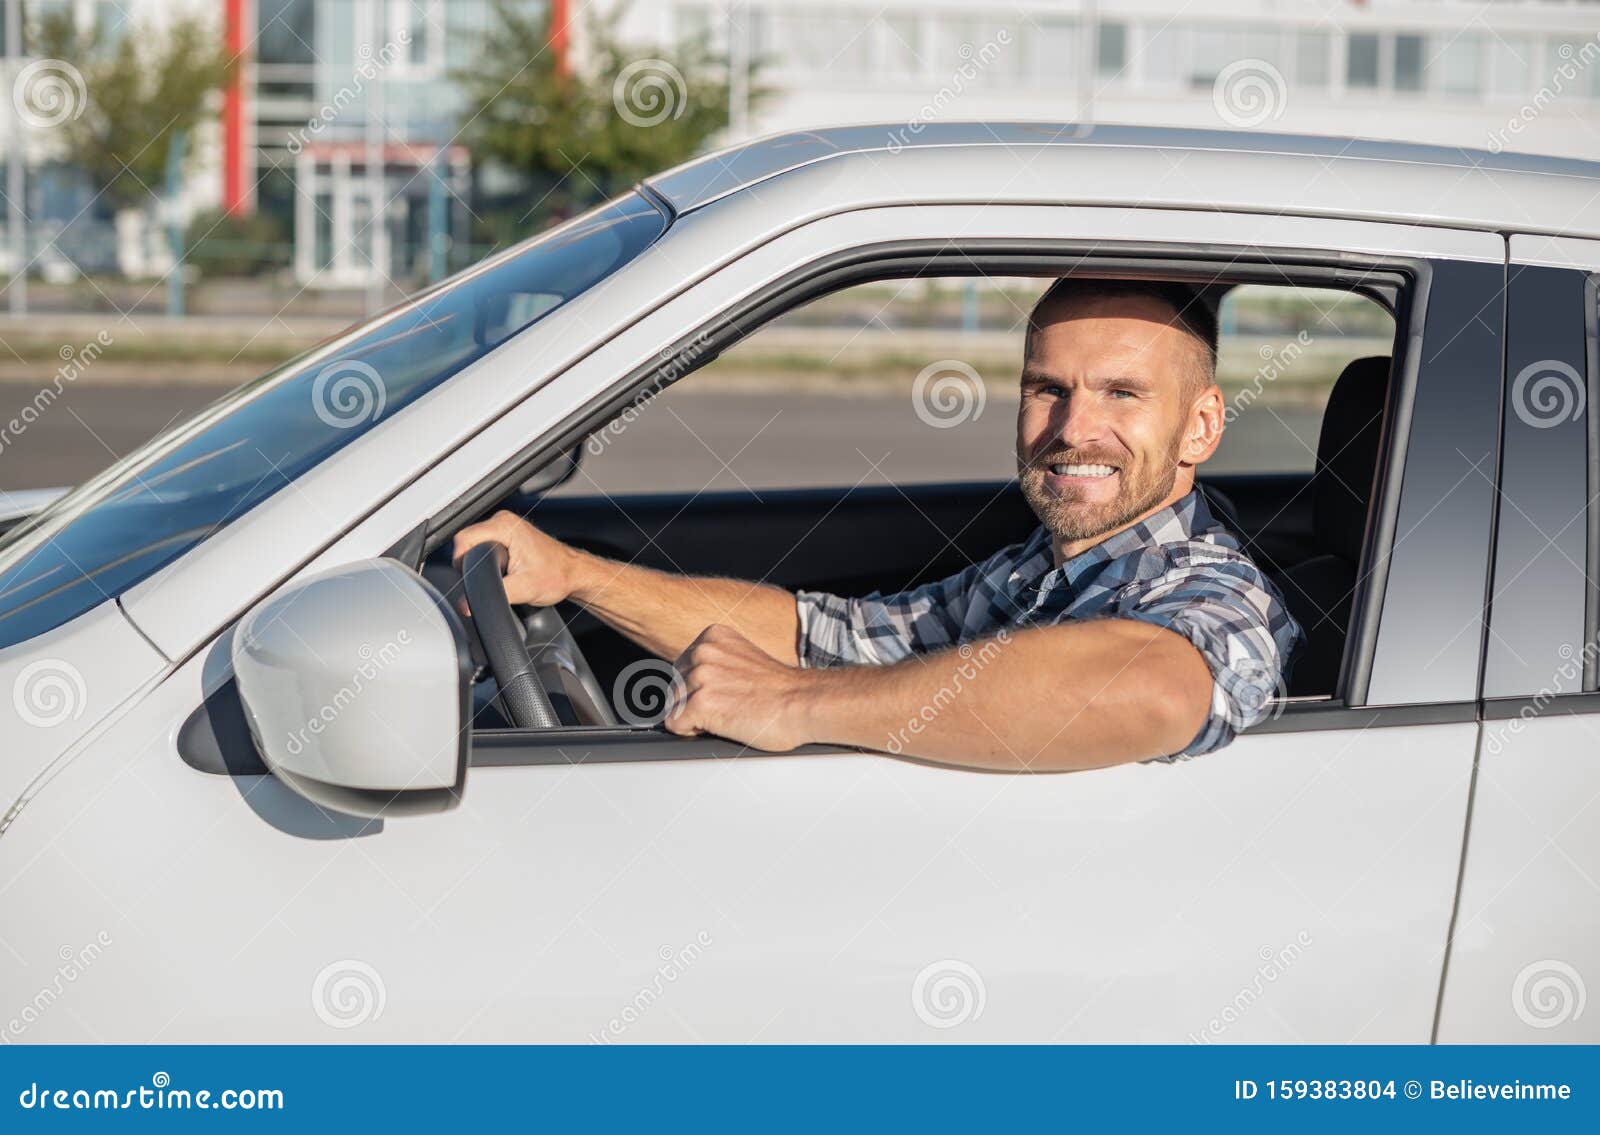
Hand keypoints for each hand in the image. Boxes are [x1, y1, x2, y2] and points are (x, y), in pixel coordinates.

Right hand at [452, 510, 580, 609]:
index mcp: (505, 526)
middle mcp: (503, 521)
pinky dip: (487, 559)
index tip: (471, 577)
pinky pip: (483, 544)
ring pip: (474, 543)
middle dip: (471, 563)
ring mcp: (505, 525)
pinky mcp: (506, 533)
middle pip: (467, 541)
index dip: (461, 561)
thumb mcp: (523, 589)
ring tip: (500, 574)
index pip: (463, 539)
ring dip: (479, 561)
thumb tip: (467, 605)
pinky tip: (502, 570)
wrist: (574, 573)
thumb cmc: (557, 576)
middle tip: (492, 578)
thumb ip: (493, 594)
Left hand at [663, 624, 822, 751]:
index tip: (723, 692)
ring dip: (695, 718)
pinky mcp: (700, 704)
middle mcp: (703, 652)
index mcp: (713, 636)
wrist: (803, 703)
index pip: (681, 668)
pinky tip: (721, 725)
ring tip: (727, 715)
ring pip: (674, 706)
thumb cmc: (782, 689)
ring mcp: (700, 677)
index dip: (697, 687)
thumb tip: (694, 682)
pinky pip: (675, 725)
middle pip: (674, 687)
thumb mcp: (742, 660)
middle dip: (692, 702)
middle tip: (727, 706)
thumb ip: (716, 663)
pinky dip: (692, 731)